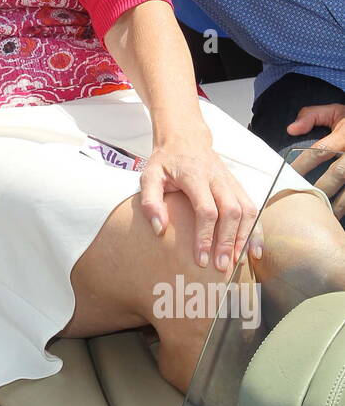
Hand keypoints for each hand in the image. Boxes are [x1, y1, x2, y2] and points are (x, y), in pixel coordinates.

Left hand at [140, 139, 262, 272]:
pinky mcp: (238, 186)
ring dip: (245, 238)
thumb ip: (150, 201)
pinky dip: (256, 230)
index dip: (205, 236)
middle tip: (222, 266)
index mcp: (195, 175)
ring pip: (247, 210)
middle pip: (231, 212)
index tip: (201, 258)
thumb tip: (159, 229)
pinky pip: (253, 208)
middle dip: (228, 242)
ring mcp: (231, 181)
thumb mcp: (149, 176)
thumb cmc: (165, 161)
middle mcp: (217, 178)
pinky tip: (254, 250)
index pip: (206, 209)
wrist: (185, 138)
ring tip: (239, 262)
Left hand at [288, 104, 344, 215]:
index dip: (300, 165)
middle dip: (320, 189)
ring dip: (340, 206)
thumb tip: (291, 130)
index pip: (317, 152)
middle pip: (336, 174)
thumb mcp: (336, 111)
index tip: (286, 177)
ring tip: (327, 217)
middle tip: (304, 202)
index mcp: (344, 136)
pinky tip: (341, 216)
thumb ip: (312, 116)